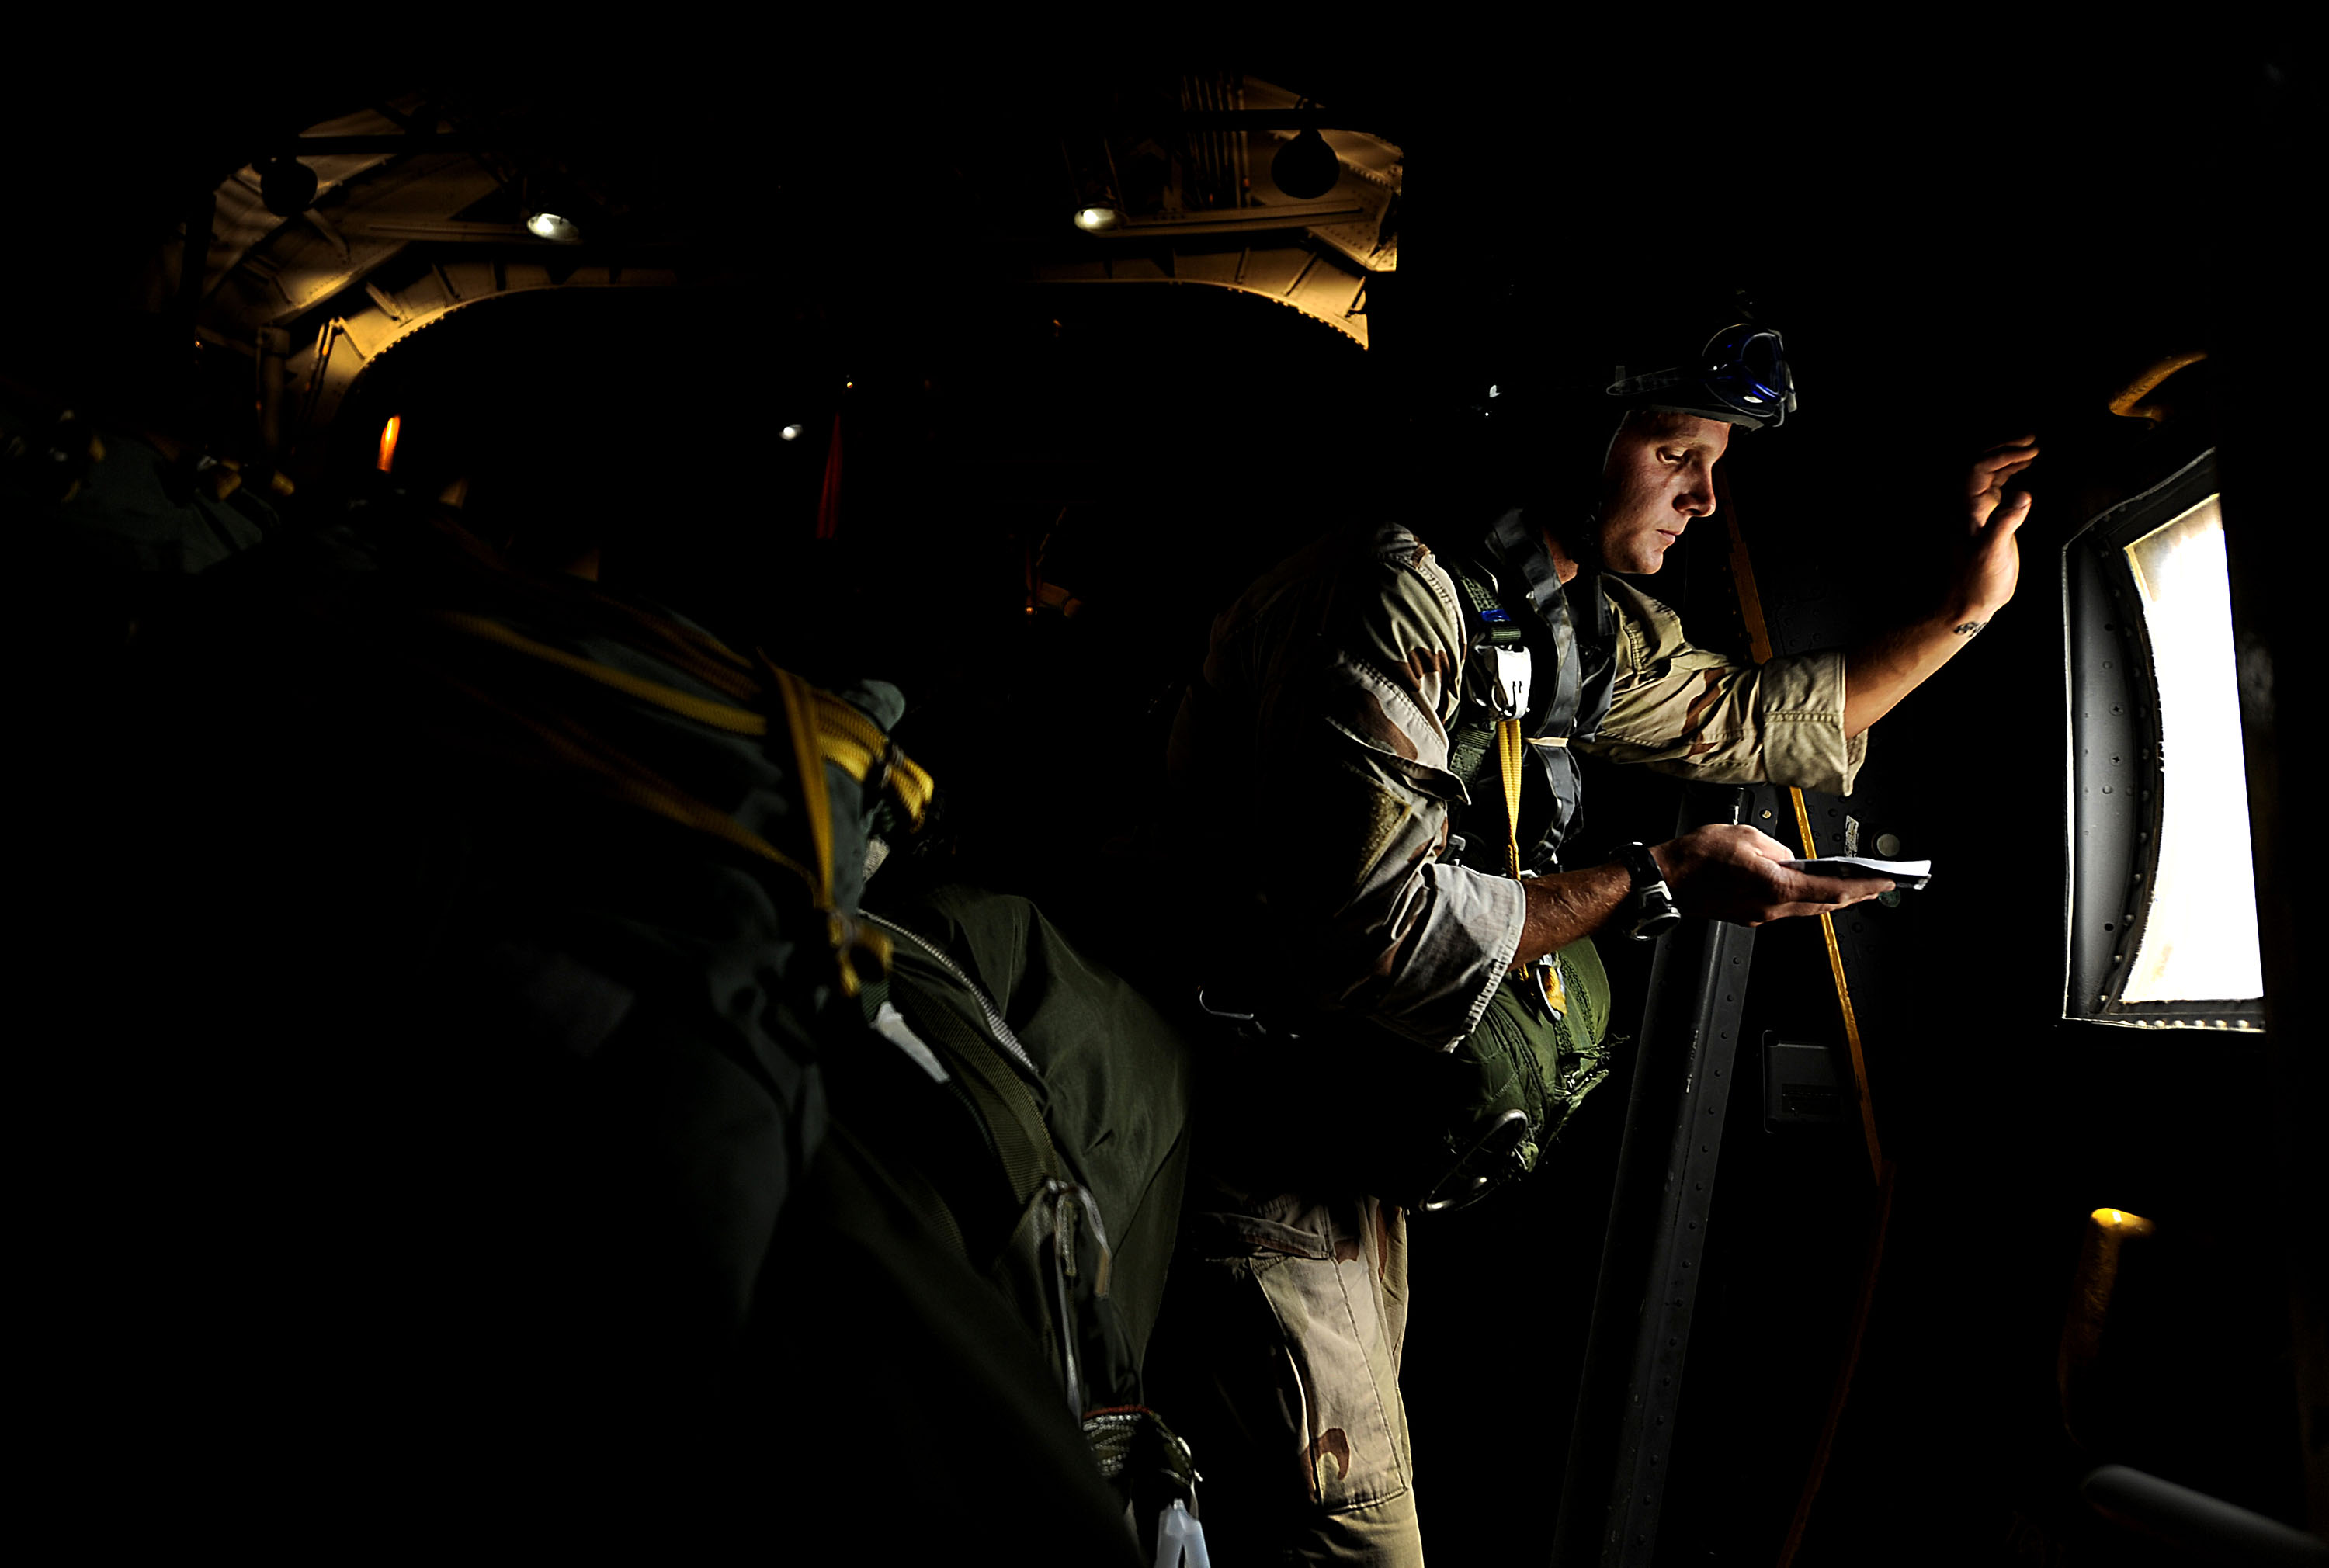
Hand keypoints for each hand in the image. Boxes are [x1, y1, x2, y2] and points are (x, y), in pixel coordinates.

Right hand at [1651, 824, 1889, 925]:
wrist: (1665, 880)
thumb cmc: (1696, 858)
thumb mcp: (1745, 835)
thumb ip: (1776, 847)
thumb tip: (1788, 857)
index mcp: (1776, 887)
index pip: (1833, 889)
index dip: (1864, 886)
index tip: (1884, 882)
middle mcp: (1771, 907)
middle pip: (1825, 904)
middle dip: (1855, 895)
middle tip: (1876, 886)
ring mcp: (1760, 914)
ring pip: (1807, 908)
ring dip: (1831, 898)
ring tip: (1851, 887)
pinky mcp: (1748, 914)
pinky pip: (1787, 907)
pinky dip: (1806, 898)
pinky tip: (1810, 888)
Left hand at [1950, 435, 2038, 628]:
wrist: (1967, 602)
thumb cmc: (1976, 581)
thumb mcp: (1992, 552)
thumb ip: (2005, 522)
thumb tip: (2022, 495)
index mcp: (1967, 508)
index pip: (1980, 468)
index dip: (2002, 454)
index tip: (2027, 449)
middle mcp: (1969, 506)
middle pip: (1982, 465)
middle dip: (2005, 448)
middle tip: (2030, 439)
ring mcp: (1977, 512)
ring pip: (1990, 475)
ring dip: (2009, 459)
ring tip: (2031, 449)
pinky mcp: (1986, 520)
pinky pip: (1996, 487)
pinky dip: (2010, 474)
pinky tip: (2023, 470)